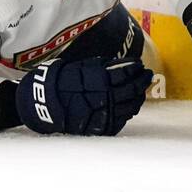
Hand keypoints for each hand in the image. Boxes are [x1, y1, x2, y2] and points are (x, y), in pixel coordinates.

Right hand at [16, 57, 152, 135]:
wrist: (45, 104)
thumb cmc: (63, 81)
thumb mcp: (82, 66)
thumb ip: (105, 66)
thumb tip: (126, 64)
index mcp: (99, 80)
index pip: (125, 72)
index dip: (135, 67)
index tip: (139, 64)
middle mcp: (104, 98)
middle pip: (131, 89)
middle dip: (142, 81)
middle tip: (147, 75)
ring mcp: (103, 114)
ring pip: (130, 105)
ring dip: (138, 96)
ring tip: (141, 89)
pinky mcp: (101, 127)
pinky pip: (121, 118)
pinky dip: (129, 110)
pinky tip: (131, 103)